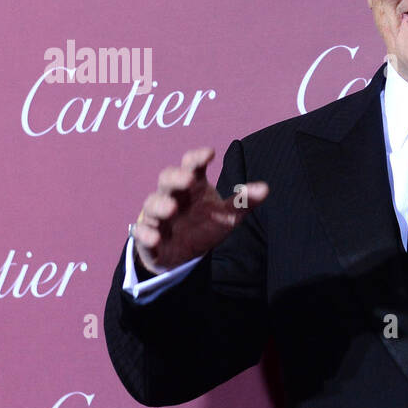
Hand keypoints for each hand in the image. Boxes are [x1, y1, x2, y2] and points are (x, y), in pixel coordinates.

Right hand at [132, 147, 268, 273]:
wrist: (186, 254)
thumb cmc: (206, 224)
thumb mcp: (229, 215)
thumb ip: (244, 201)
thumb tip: (265, 188)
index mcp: (192, 186)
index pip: (191, 165)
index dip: (197, 157)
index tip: (210, 153)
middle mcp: (172, 196)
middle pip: (167, 179)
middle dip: (176, 177)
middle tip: (188, 179)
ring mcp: (158, 216)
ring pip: (152, 204)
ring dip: (160, 205)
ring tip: (172, 208)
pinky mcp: (149, 238)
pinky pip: (142, 233)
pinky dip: (145, 234)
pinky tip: (154, 237)